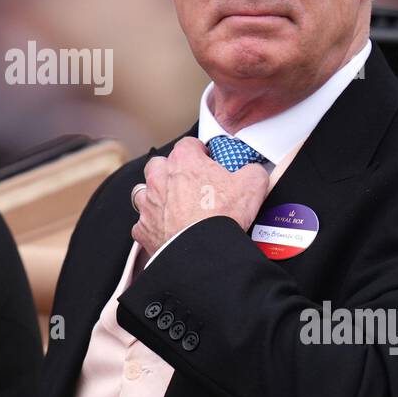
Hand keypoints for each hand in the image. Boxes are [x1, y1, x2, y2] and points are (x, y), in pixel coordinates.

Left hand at [131, 137, 267, 257]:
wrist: (203, 252)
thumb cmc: (222, 216)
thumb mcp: (252, 185)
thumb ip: (253, 171)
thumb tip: (254, 171)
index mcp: (184, 161)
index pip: (188, 144)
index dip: (199, 151)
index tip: (207, 160)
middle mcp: (160, 178)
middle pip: (159, 164)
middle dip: (171, 170)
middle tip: (189, 183)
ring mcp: (148, 203)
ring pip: (145, 191)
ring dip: (157, 196)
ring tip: (175, 207)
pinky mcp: (143, 229)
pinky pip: (143, 223)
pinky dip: (153, 226)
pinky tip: (167, 231)